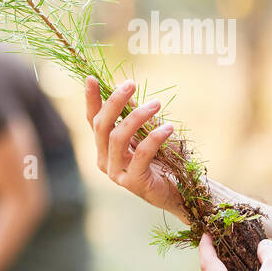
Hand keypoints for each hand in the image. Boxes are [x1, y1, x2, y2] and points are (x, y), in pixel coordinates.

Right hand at [85, 77, 185, 219]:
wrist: (180, 191)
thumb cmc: (163, 160)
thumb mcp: (147, 132)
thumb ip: (134, 115)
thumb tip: (125, 88)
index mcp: (104, 147)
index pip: (92, 120)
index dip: (91, 100)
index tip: (91, 78)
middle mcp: (105, 160)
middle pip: (101, 126)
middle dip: (114, 102)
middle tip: (130, 84)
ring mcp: (116, 173)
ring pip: (117, 138)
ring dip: (137, 117)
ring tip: (156, 104)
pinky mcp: (132, 182)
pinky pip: (141, 154)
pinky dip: (154, 138)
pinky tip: (168, 128)